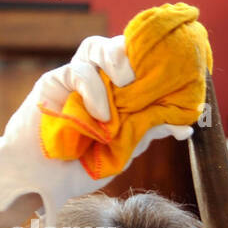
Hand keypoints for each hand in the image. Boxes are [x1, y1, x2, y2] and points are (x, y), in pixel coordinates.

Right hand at [0, 34, 193, 227]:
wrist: (42, 180)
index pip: (135, 63)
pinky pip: (76, 71)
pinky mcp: (51, 83)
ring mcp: (73, 80)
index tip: (175, 76)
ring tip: (128, 82)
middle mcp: (96, 80)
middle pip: (116, 46)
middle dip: (135, 53)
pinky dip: (94, 89)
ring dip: (115, 60)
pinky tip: (102, 114)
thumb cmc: (82, 165)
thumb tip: (185, 127)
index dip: (153, 63)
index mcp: (116, 92)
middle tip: (149, 74)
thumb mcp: (124, 150)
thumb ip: (148, 132)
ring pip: (94, 48)